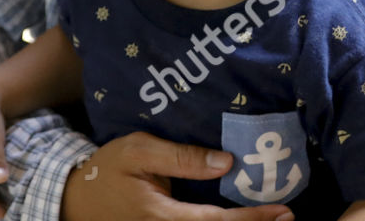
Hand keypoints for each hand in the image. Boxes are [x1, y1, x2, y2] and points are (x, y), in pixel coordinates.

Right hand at [61, 132, 296, 220]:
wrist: (75, 198)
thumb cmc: (106, 169)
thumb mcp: (138, 150)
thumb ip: (181, 157)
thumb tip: (226, 162)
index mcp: (163, 216)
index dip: (252, 220)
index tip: (282, 212)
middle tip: (288, 217)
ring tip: (272, 219)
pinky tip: (240, 220)